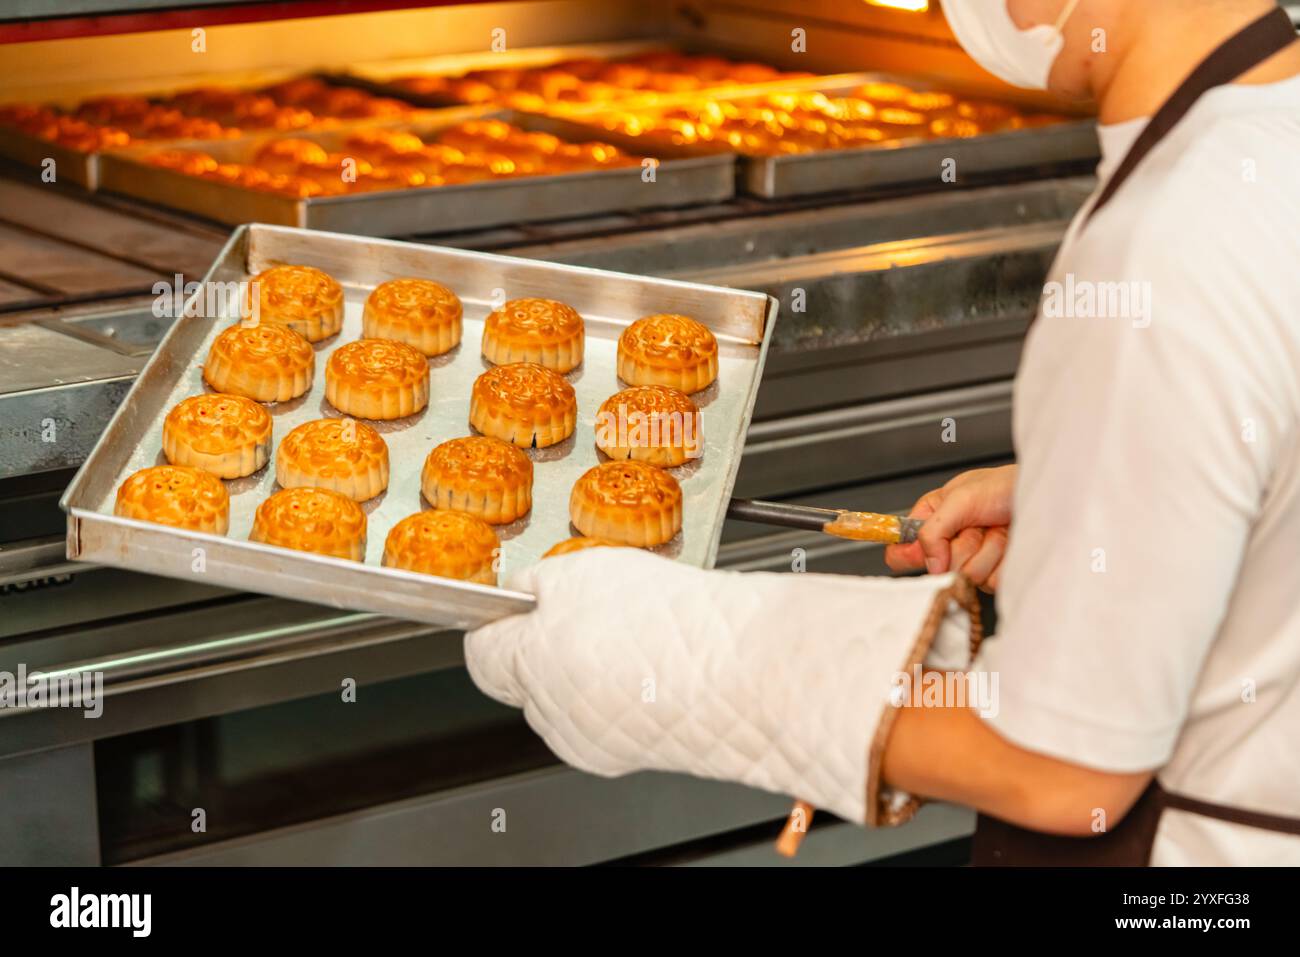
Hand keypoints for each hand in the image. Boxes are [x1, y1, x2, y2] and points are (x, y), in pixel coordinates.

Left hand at [464, 548, 972, 823]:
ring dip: (597, 663)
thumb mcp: (584, 575)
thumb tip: (520, 595)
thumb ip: (539, 588)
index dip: (498, 619)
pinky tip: (664, 660)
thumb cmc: (672, 625)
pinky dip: (634, 686)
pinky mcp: (643, 754)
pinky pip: (621, 713)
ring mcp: (600, 743)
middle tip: (596, 605)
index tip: (516, 602)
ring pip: (577, 696)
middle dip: (554, 640)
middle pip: (530, 676)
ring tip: (642, 629)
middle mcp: (556, 718)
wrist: (749, 672)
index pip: (481, 650)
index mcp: (531, 667)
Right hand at [884, 465, 1015, 591]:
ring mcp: (973, 560)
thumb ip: (933, 530)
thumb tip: (929, 564)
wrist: (1049, 499)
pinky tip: (1011, 544)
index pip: (902, 548)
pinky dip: (1003, 563)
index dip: (909, 555)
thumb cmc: (1006, 486)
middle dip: (962, 546)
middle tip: (978, 525)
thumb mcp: (960, 497)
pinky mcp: (994, 575)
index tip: (927, 550)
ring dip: (987, 553)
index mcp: (934, 518)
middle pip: (937, 567)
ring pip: (965, 577)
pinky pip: (990, 584)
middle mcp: (951, 541)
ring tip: (999, 530)